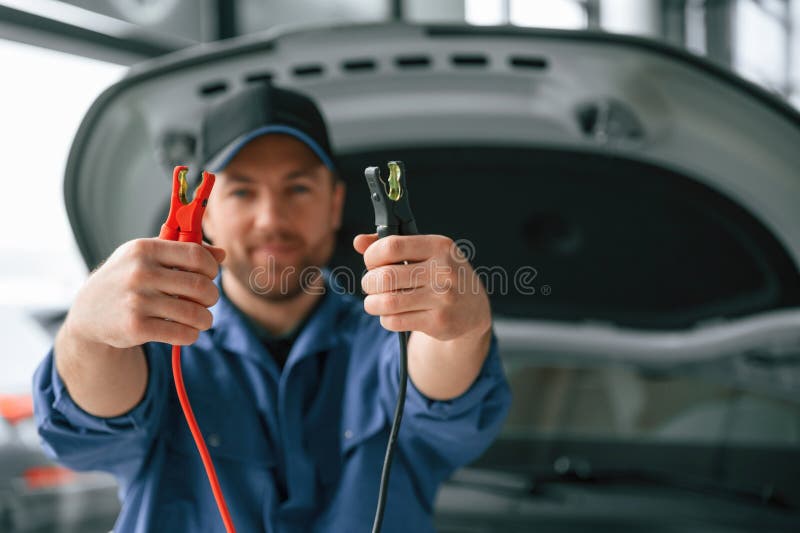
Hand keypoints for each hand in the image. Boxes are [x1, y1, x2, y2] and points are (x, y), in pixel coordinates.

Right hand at [65, 238, 224, 348]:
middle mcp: (140, 273)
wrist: (88, 313)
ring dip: (205, 319)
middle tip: (207, 301)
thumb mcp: (147, 257)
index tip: (210, 275)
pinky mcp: (136, 327)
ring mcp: (137, 301)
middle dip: (212, 297)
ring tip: (201, 318)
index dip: (211, 268)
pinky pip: (183, 333)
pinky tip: (186, 331)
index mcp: (145, 249)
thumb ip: (183, 252)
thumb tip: (221, 254)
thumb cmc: (126, 279)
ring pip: (195, 313)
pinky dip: (191, 334)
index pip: (196, 255)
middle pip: (201, 286)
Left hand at [353, 233, 490, 340]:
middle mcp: (443, 271)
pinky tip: (390, 314)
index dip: (372, 256)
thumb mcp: (425, 252)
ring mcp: (443, 298)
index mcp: (438, 246)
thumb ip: (392, 244)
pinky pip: (396, 321)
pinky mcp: (439, 322)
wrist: (473, 308)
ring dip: (372, 303)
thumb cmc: (442, 274)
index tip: (372, 262)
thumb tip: (358, 242)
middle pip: (386, 277)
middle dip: (369, 282)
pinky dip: (385, 319)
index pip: (392, 246)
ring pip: (387, 302)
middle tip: (371, 285)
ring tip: (374, 301)